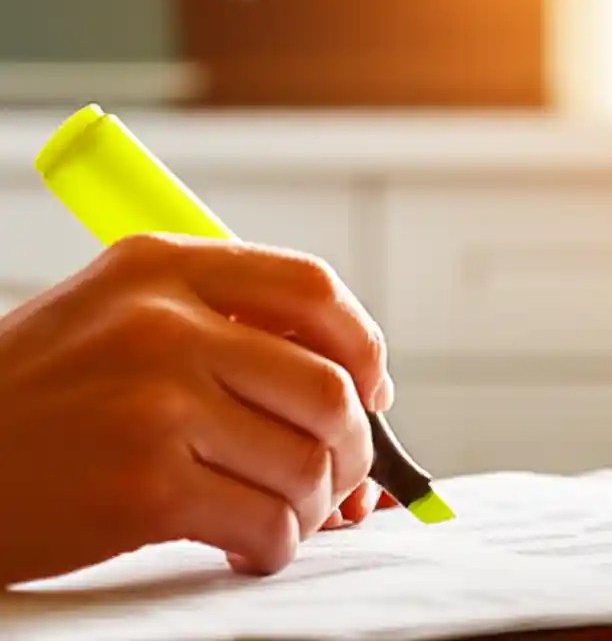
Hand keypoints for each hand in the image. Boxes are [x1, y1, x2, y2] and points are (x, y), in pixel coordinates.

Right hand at [0, 234, 392, 585]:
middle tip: (337, 478)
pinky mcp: (144, 488)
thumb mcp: (114, 319)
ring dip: (312, 506)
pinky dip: (273, 546)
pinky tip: (245, 546)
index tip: (371, 389)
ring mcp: (155, 406)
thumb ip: (223, 329)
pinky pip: (266, 524)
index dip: (362, 343)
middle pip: (328, 387)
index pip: (311, 286)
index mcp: (160, 267)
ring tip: (281, 516)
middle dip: (353, 446)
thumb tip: (358, 392)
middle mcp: (163, 326)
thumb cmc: (37, 402)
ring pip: (306, 464)